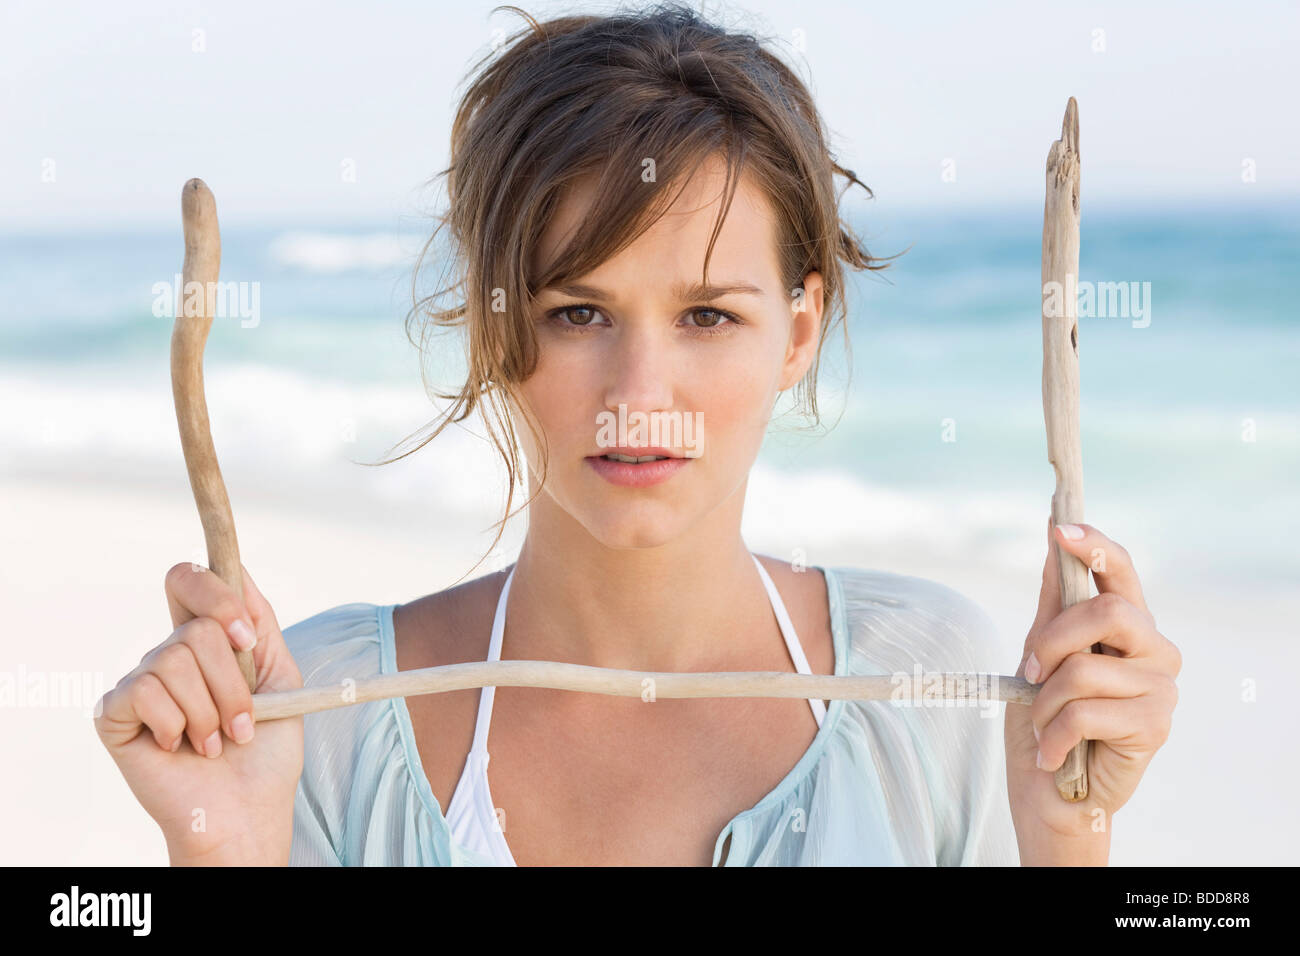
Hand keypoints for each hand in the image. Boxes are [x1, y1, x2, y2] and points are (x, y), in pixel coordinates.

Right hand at [94, 562, 303, 864]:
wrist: (247, 810)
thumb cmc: (266, 751)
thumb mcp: (281, 676)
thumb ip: (260, 623)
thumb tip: (239, 574)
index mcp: (207, 641)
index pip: (190, 580)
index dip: (216, 593)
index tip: (246, 635)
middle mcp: (168, 655)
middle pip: (196, 627)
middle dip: (232, 684)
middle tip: (242, 723)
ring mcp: (139, 682)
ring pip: (175, 659)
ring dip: (210, 712)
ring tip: (215, 743)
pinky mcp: (113, 712)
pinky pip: (145, 690)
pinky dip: (176, 725)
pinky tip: (180, 749)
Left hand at [1005, 518, 1180, 842]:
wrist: (1049, 790)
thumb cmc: (1046, 719)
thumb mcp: (1040, 654)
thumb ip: (1055, 603)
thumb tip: (1053, 538)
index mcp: (1129, 623)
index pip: (1121, 569)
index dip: (1093, 544)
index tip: (1058, 528)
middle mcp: (1155, 648)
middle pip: (1105, 611)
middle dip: (1050, 642)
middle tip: (1029, 674)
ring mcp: (1161, 686)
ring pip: (1083, 669)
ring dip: (1044, 702)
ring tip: (1044, 725)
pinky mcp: (1156, 725)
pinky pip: (1084, 712)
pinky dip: (1052, 735)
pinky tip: (1052, 753)